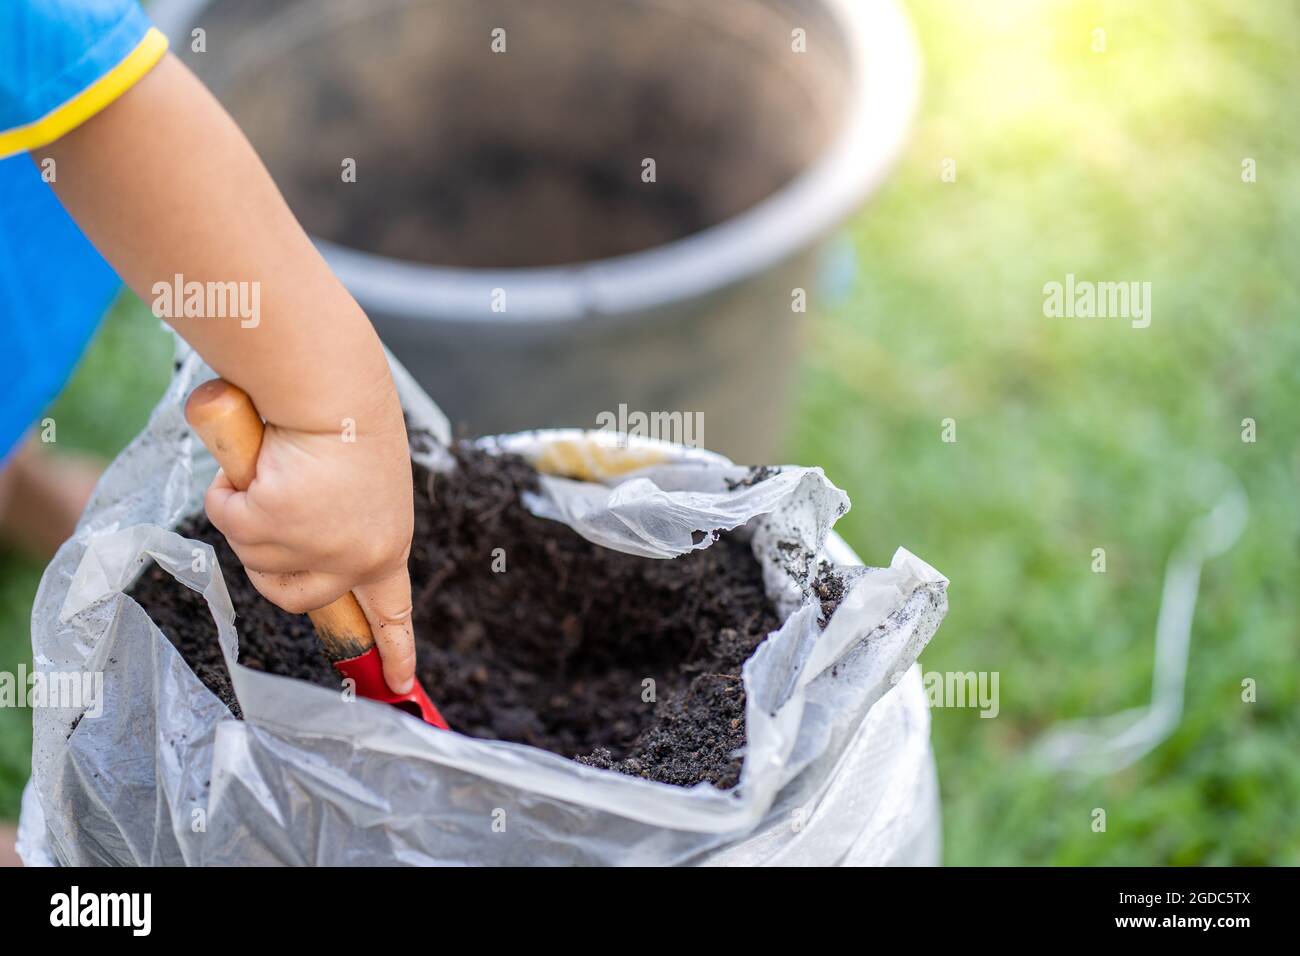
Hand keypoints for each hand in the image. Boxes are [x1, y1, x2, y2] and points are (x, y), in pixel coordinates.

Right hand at [202, 388, 417, 694]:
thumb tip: (303, 527)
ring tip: (281, 464)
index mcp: (389, 545)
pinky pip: (227, 517)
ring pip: (254, 555)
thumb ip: (343, 522)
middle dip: (271, 558)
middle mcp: (355, 559)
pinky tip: (259, 458)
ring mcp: (314, 549)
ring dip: (250, 510)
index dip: (392, 649)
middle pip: (293, 595)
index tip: (398, 683)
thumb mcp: (365, 485)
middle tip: (275, 507)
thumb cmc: (348, 418)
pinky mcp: (273, 527)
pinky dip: (229, 486)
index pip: (392, 611)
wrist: (331, 387)